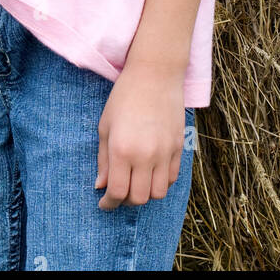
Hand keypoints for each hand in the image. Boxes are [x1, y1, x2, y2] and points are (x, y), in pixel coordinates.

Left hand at [95, 64, 186, 209]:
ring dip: (145, 194)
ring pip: (158, 194)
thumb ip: (103, 159)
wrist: (154, 76)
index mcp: (122, 149)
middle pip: (138, 198)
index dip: (109, 203)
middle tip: (118, 193)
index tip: (103, 203)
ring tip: (135, 183)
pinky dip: (160, 183)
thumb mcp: (105, 126)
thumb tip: (101, 186)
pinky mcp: (178, 149)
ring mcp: (165, 153)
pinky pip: (171, 179)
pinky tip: (150, 174)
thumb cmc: (124, 98)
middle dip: (125, 201)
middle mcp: (145, 155)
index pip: (117, 192)